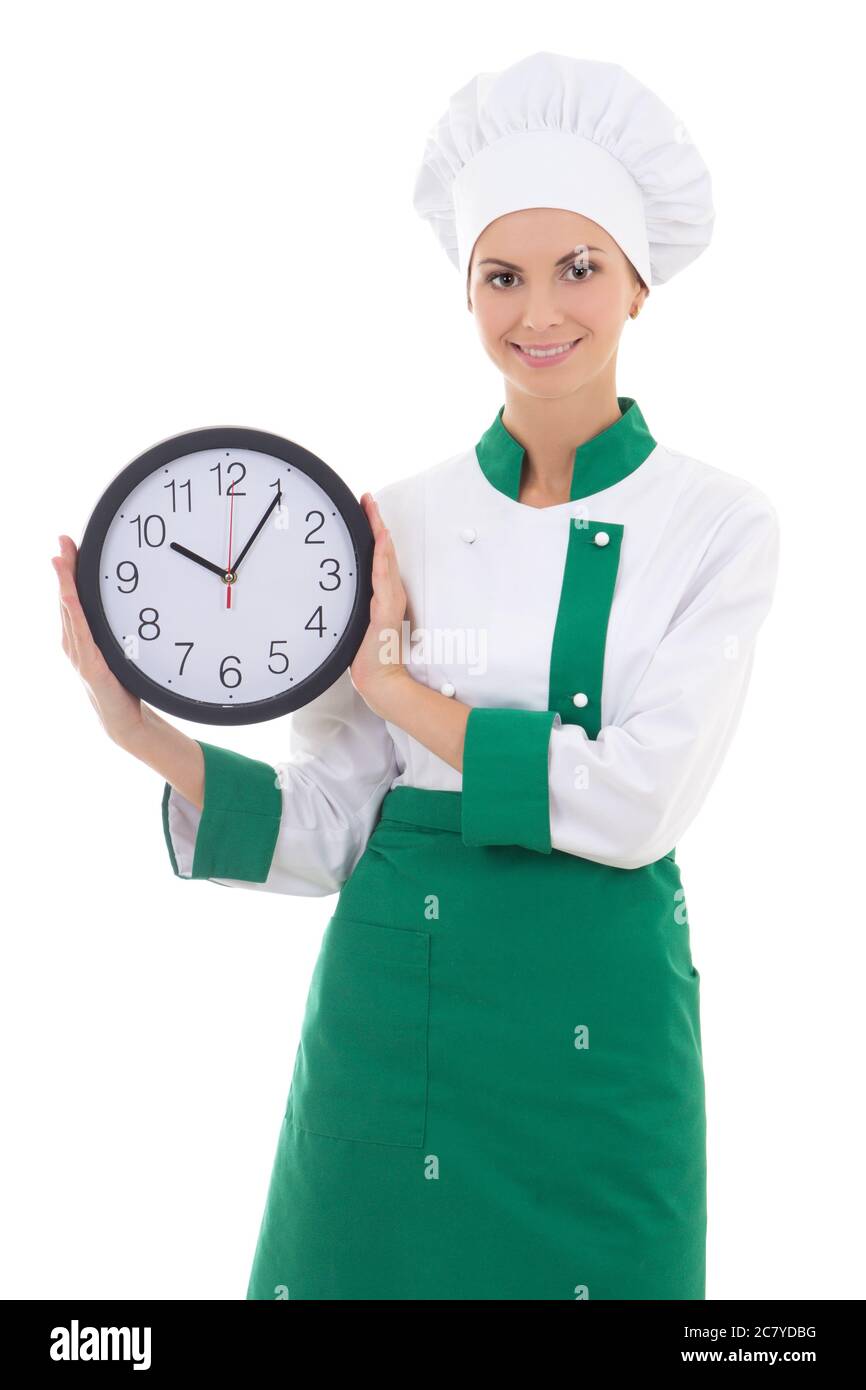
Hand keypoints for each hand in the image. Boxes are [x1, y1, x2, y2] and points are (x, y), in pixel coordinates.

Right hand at [51, 534, 147, 747]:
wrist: (127, 720)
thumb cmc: (126, 685)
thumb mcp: (123, 649)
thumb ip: (120, 627)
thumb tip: (131, 601)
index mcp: (82, 636)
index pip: (74, 596)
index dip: (70, 569)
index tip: (69, 543)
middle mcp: (75, 643)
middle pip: (67, 598)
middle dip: (64, 568)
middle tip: (63, 540)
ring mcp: (79, 655)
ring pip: (69, 612)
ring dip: (65, 584)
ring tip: (61, 559)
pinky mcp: (91, 667)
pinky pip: (81, 635)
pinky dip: (74, 614)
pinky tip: (70, 597)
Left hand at [351, 494, 410, 713]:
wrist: (378, 679)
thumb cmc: (365, 655)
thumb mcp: (352, 622)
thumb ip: (348, 604)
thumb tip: (328, 590)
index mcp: (379, 593)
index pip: (376, 554)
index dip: (371, 529)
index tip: (363, 507)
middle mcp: (387, 594)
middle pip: (383, 551)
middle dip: (376, 522)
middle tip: (368, 498)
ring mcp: (389, 602)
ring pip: (385, 562)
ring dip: (380, 536)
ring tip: (375, 514)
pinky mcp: (386, 614)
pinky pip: (385, 584)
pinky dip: (384, 564)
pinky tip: (382, 548)